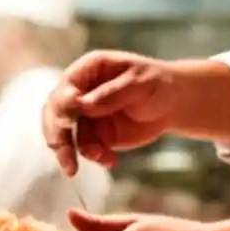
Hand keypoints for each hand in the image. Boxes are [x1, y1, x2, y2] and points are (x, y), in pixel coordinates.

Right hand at [44, 50, 178, 175]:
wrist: (173, 104)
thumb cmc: (157, 84)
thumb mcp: (139, 83)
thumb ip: (111, 94)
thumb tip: (82, 105)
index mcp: (88, 70)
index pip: (65, 86)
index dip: (64, 104)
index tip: (70, 119)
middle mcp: (80, 91)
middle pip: (56, 114)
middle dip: (59, 137)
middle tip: (67, 157)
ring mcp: (85, 115)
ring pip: (68, 136)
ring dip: (80, 151)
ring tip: (102, 158)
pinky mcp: (95, 135)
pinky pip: (86, 149)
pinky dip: (96, 157)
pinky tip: (111, 161)